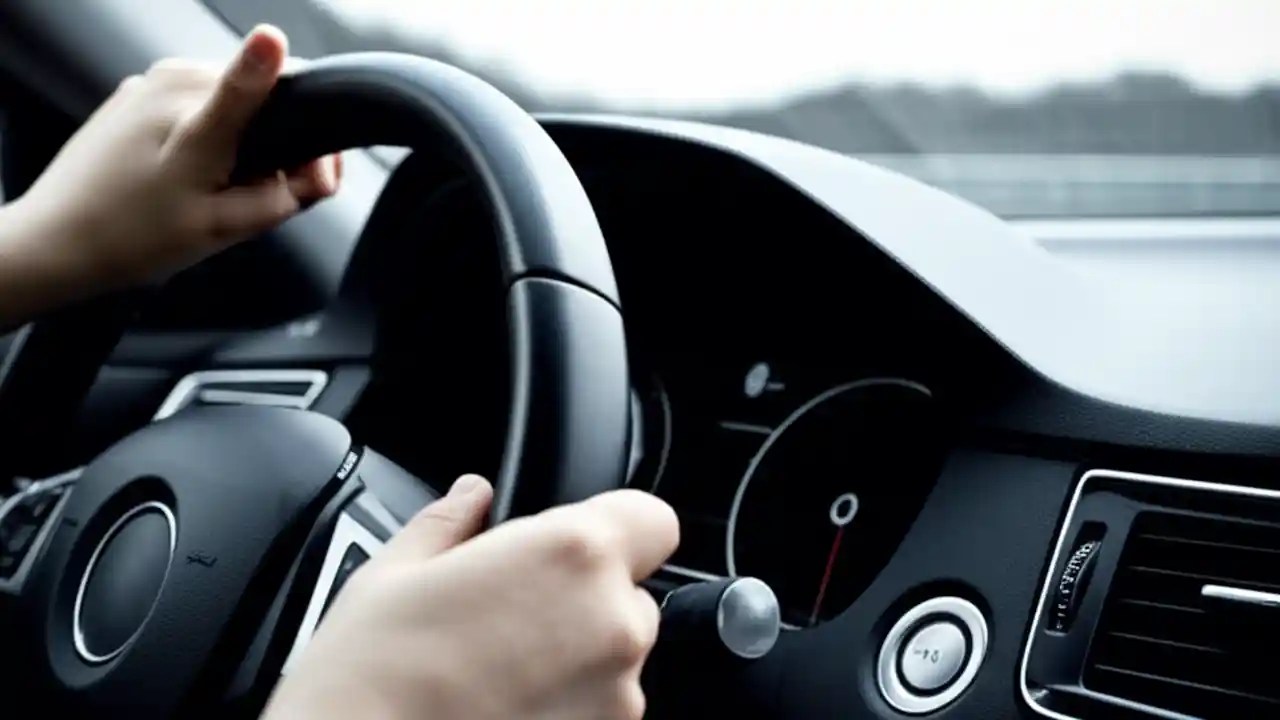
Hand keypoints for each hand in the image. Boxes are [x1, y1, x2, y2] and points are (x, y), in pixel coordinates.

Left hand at [7, 24, 338, 297]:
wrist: (58, 243)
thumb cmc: (133, 237)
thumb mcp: (223, 226)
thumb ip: (284, 195)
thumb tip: (324, 171)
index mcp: (196, 106)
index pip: (272, 80)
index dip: (300, 98)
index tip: (283, 63)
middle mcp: (174, 80)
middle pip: (266, 97)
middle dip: (283, 145)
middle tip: (273, 197)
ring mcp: (151, 84)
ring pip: (234, 103)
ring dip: (247, 143)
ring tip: (223, 191)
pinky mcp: (137, 96)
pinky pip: (199, 107)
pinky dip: (213, 138)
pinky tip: (195, 179)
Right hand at [263, 476, 679, 719]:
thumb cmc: (370, 677)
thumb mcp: (395, 572)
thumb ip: (451, 522)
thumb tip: (471, 496)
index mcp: (573, 554)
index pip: (652, 519)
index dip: (617, 525)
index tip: (576, 540)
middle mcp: (612, 623)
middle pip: (631, 592)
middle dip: (584, 597)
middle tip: (509, 614)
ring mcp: (617, 696)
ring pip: (616, 656)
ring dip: (577, 656)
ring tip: (497, 669)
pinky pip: (601, 708)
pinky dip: (568, 704)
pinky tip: (504, 705)